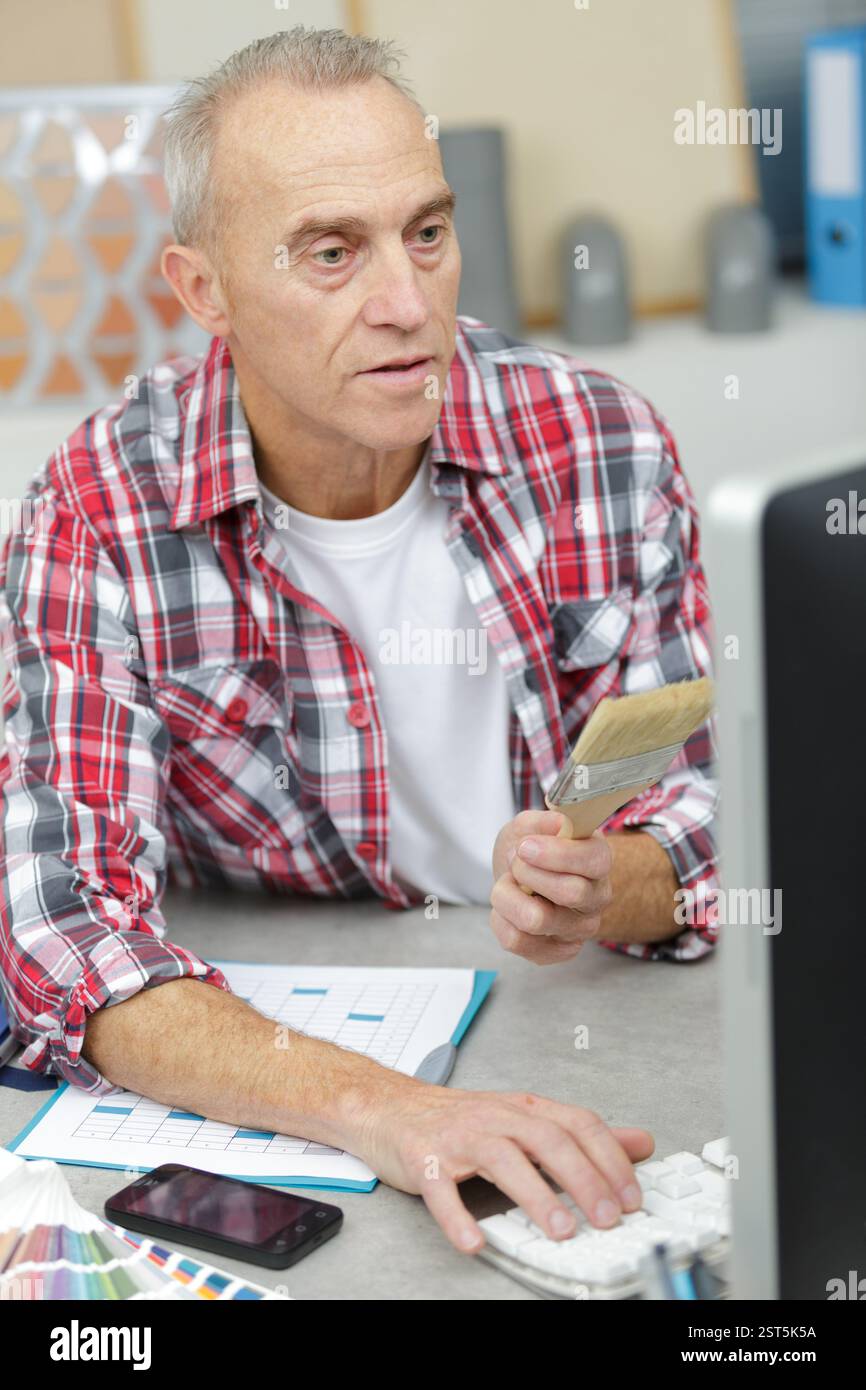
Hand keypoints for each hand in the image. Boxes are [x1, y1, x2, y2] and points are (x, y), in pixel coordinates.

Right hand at [351, 1073, 652, 1253]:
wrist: (389, 1106)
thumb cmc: (458, 1118)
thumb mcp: (524, 1118)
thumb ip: (581, 1133)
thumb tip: (640, 1142)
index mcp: (524, 1109)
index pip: (577, 1123)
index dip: (609, 1158)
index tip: (631, 1196)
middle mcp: (495, 1117)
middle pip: (546, 1139)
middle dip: (583, 1178)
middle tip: (606, 1216)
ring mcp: (458, 1137)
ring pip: (502, 1159)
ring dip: (534, 1195)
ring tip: (559, 1229)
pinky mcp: (424, 1159)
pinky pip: (442, 1189)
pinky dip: (457, 1217)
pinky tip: (474, 1240)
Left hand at [489, 809, 613, 963]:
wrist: (522, 876)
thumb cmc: (531, 849)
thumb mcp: (531, 825)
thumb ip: (542, 821)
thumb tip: (558, 824)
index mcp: (599, 860)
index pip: (592, 861)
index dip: (555, 854)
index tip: (525, 846)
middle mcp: (597, 898)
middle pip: (569, 892)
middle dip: (528, 872)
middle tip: (516, 861)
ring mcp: (579, 929)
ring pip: (536, 920)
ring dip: (507, 895)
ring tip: (509, 884)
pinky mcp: (556, 951)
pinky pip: (517, 941)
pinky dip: (501, 919)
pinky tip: (509, 906)